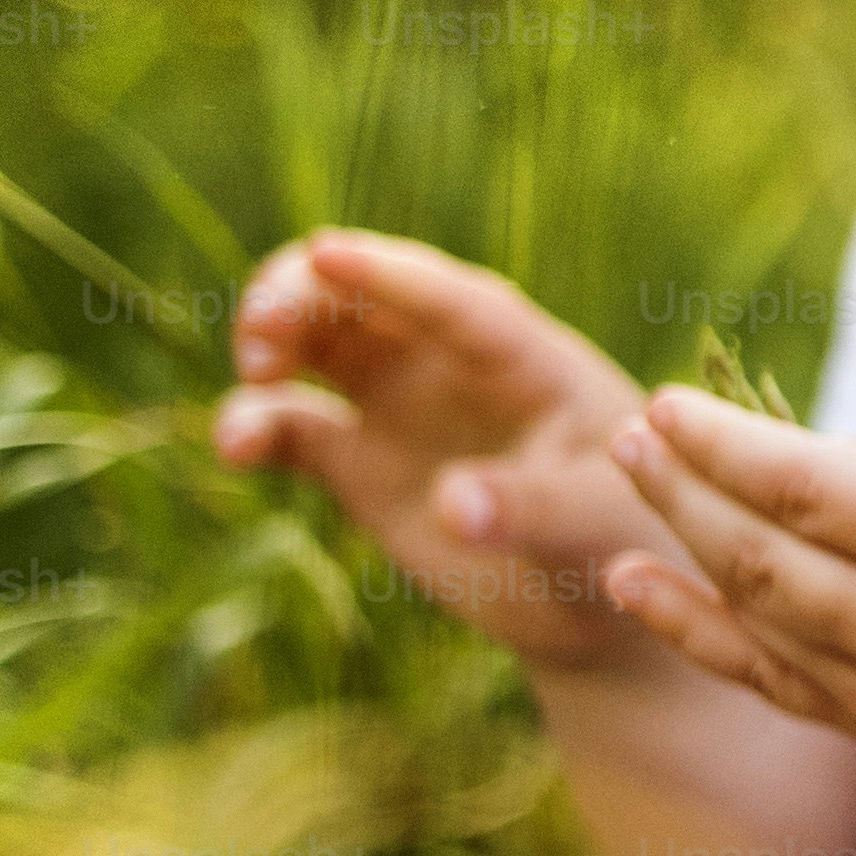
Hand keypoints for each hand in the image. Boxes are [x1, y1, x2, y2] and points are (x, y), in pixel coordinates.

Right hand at [214, 229, 669, 669]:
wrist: (592, 604)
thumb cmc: (619, 546)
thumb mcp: (592, 526)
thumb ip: (529, 509)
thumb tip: (457, 508)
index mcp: (528, 360)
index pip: (455, 303)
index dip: (390, 275)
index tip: (325, 252)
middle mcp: (454, 366)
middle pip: (368, 300)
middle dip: (307, 295)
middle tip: (263, 330)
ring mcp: (401, 406)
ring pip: (319, 346)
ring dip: (273, 344)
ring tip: (256, 380)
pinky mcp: (359, 461)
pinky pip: (293, 427)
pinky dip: (257, 426)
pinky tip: (236, 447)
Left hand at [599, 389, 855, 790]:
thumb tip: (789, 452)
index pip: (808, 487)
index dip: (724, 442)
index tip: (671, 399)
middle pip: (761, 555)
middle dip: (682, 486)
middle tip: (632, 432)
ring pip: (755, 618)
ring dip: (678, 547)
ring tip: (630, 480)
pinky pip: (771, 681)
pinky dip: (696, 631)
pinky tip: (635, 584)